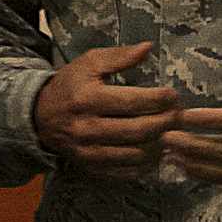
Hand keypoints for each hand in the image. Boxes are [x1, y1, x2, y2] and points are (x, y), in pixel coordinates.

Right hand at [34, 42, 180, 179]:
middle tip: (179, 115)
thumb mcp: (90, 63)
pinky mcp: (94, 167)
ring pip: (136, 154)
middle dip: (166, 122)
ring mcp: (90, 152)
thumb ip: (120, 56)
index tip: (173, 95)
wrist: (41, 116)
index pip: (132, 102)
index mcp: (88, 99)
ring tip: (172, 131)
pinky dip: (148, 163)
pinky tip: (157, 149)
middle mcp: (88, 128)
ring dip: (161, 144)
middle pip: (137, 130)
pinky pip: (128, 172)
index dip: (159, 100)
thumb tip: (148, 49)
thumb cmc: (71, 86)